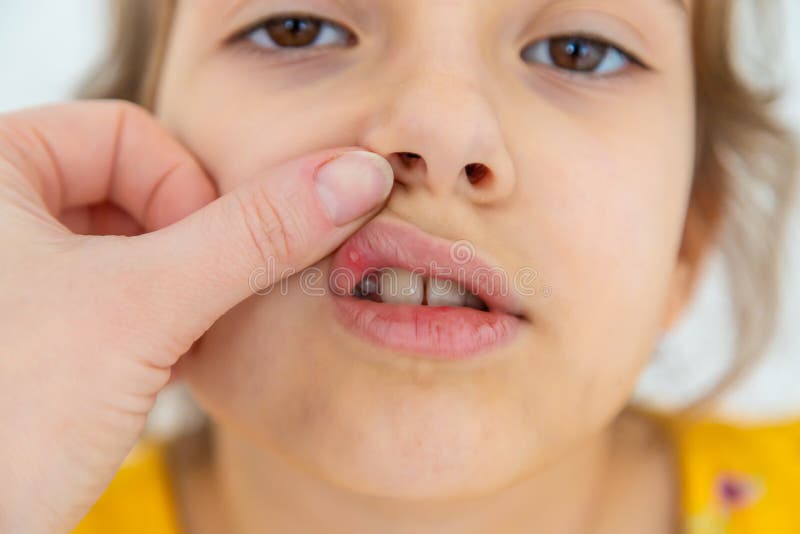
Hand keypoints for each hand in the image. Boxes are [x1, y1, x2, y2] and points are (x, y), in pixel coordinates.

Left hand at [0, 100, 392, 533]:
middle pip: (131, 189)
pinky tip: (159, 367)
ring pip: (129, 249)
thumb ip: (253, 235)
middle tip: (191, 309)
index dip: (184, 192)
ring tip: (173, 343)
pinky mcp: (30, 334)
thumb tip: (352, 177)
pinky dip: (152, 326)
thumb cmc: (0, 422)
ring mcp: (10, 278)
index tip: (198, 265)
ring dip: (174, 295)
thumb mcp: (141, 308)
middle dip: (183, 253)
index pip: (125, 132)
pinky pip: (113, 299)